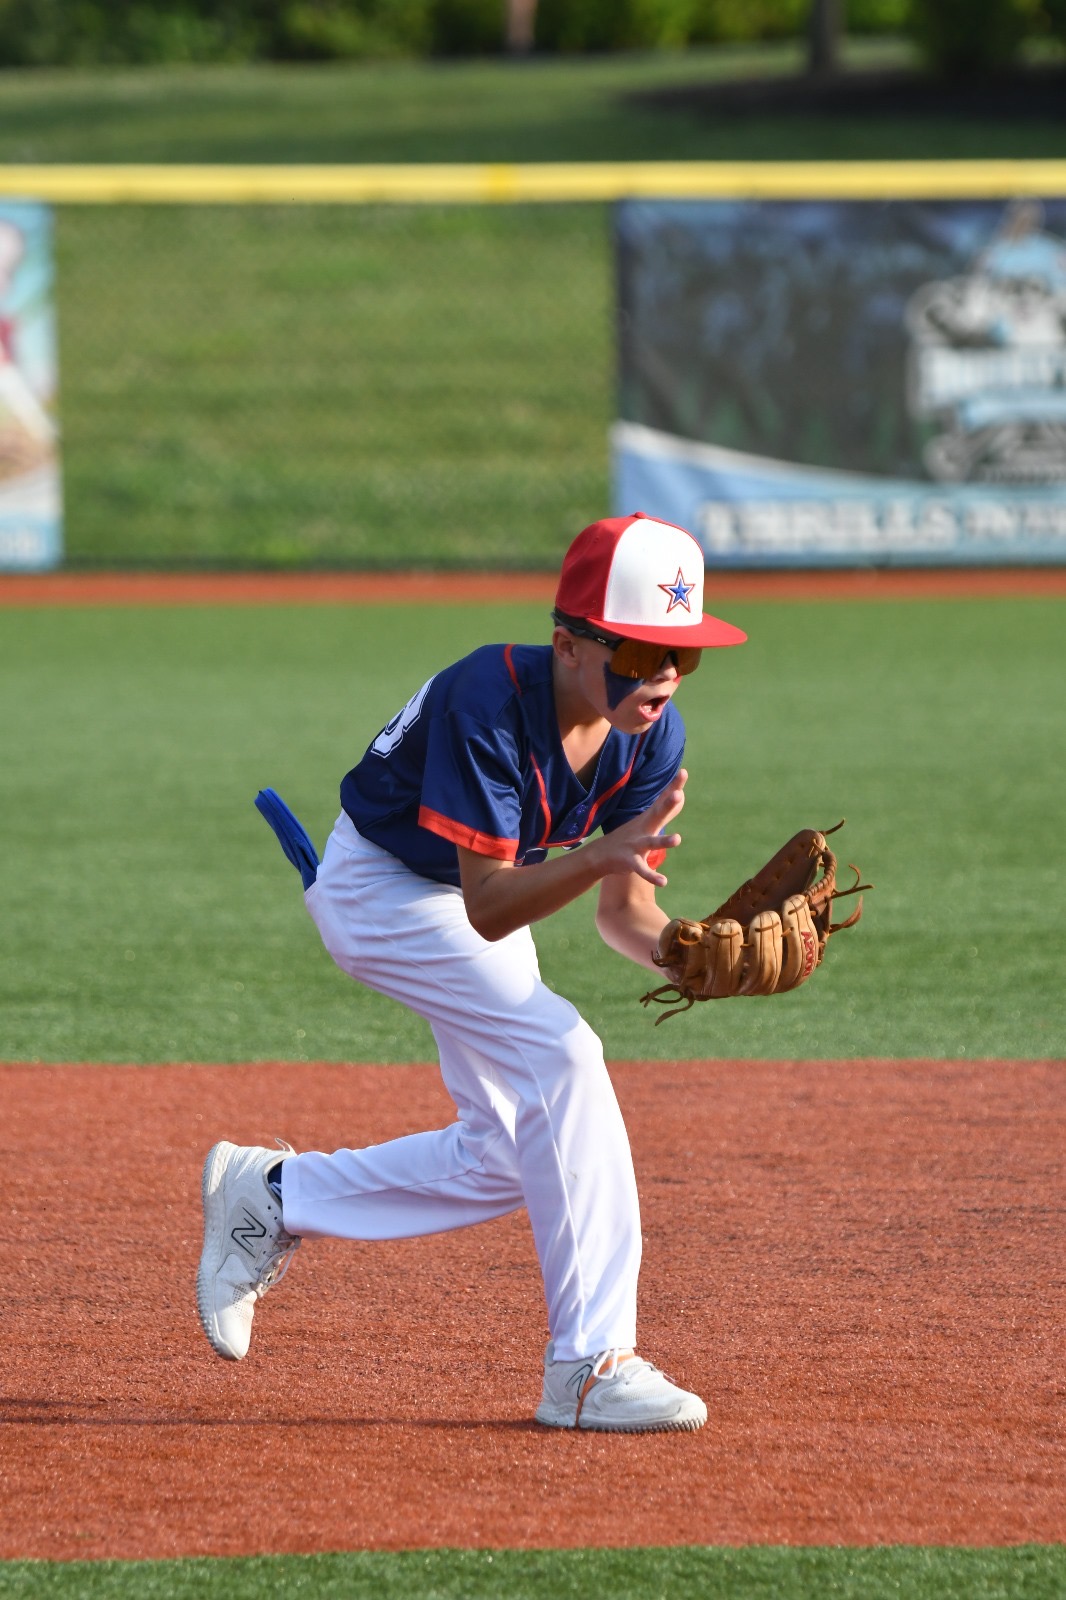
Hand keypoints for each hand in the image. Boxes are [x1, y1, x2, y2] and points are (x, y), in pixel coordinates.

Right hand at [590, 768, 686, 887]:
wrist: (599, 855)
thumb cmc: (629, 836)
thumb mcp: (645, 821)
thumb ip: (663, 810)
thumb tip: (677, 795)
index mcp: (648, 819)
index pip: (663, 800)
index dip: (674, 787)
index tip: (684, 772)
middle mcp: (643, 829)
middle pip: (657, 814)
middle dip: (668, 805)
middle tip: (679, 794)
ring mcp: (636, 845)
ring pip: (651, 842)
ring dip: (664, 841)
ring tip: (678, 839)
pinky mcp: (630, 861)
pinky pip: (642, 870)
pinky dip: (652, 876)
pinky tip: (663, 882)